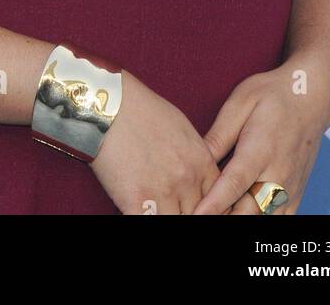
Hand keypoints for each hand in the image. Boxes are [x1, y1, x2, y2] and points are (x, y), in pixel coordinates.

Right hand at [89, 70, 223, 214]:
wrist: (109, 105)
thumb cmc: (141, 110)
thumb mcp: (181, 129)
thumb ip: (195, 157)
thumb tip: (198, 175)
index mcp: (201, 161)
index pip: (220, 200)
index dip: (209, 208)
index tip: (197, 207)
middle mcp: (188, 180)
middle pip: (200, 215)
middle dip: (187, 212)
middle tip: (173, 206)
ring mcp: (164, 192)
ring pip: (178, 221)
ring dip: (167, 215)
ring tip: (155, 208)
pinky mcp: (138, 202)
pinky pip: (149, 223)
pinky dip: (146, 219)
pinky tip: (139, 210)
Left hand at [191, 60, 329, 214]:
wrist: (311, 97)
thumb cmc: (272, 95)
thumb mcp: (240, 103)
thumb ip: (219, 135)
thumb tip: (196, 159)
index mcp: (260, 150)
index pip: (233, 184)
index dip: (213, 204)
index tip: (196, 214)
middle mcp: (278, 174)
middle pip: (247, 210)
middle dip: (222, 216)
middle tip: (196, 213)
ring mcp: (290, 188)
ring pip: (262, 219)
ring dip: (239, 218)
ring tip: (218, 213)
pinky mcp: (296, 194)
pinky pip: (279, 220)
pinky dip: (259, 220)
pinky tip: (241, 213)